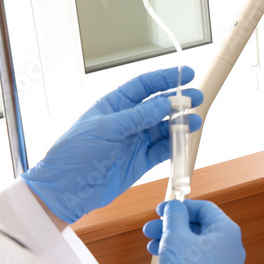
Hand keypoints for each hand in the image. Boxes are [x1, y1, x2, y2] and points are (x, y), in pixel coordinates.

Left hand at [23, 67, 203, 223]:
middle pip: (158, 105)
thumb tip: (162, 103)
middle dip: (178, 101)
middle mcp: (126, 122)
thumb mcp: (105, 129)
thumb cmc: (74, 154)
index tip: (184, 74)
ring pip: (164, 128)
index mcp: (113, 106)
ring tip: (195, 120)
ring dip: (180, 123)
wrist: (67, 189)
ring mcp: (135, 141)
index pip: (143, 86)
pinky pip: (163, 150)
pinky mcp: (141, 161)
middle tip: (196, 97)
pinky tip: (185, 139)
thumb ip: (136, 117)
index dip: (164, 79)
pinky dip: (176, 145)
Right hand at [143, 199, 244, 263]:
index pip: (204, 208)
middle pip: (198, 227)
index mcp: (227, 232)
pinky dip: (181, 257)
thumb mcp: (175, 238)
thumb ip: (174, 216)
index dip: (180, 206)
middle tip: (150, 230)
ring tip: (152, 246)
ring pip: (196, 245)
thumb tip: (174, 207)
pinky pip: (198, 261)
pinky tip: (164, 260)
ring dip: (172, 242)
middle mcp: (231, 247)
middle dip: (171, 226)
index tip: (160, 210)